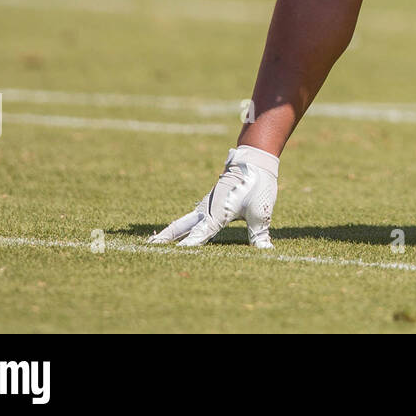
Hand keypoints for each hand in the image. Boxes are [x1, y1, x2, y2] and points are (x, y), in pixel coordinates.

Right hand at [149, 145, 278, 247]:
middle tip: (149, 247)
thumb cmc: (258, 185)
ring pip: (185, 220)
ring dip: (172, 230)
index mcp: (217, 214)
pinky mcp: (212, 200)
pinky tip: (182, 229)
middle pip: (181, 227)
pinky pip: (194, 215)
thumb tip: (266, 250)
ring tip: (157, 241)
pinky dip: (184, 224)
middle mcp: (207, 209)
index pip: (198, 236)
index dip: (187, 247)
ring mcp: (207, 203)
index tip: (173, 256)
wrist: (255, 159)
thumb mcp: (261, 213)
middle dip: (166, 237)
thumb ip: (259, 234)